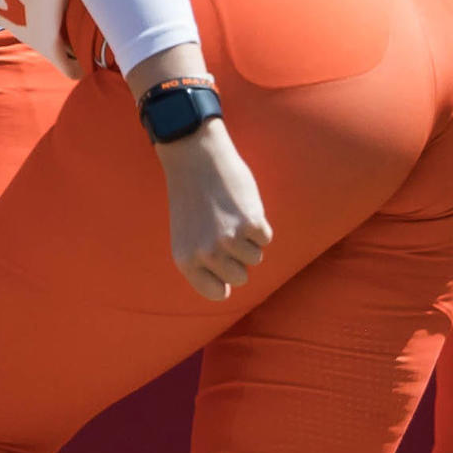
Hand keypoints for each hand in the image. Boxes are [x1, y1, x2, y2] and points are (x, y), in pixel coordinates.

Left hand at [159, 118, 272, 299]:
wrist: (196, 159)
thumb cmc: (192, 198)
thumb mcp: (186, 235)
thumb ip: (201, 261)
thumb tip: (226, 287)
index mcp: (185, 260)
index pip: (217, 293)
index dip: (225, 281)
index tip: (226, 269)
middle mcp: (206, 254)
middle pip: (240, 278)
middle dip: (239, 259)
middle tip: (226, 233)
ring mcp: (229, 240)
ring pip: (255, 258)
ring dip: (249, 240)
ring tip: (231, 216)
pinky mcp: (250, 224)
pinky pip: (266, 238)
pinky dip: (260, 225)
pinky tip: (242, 207)